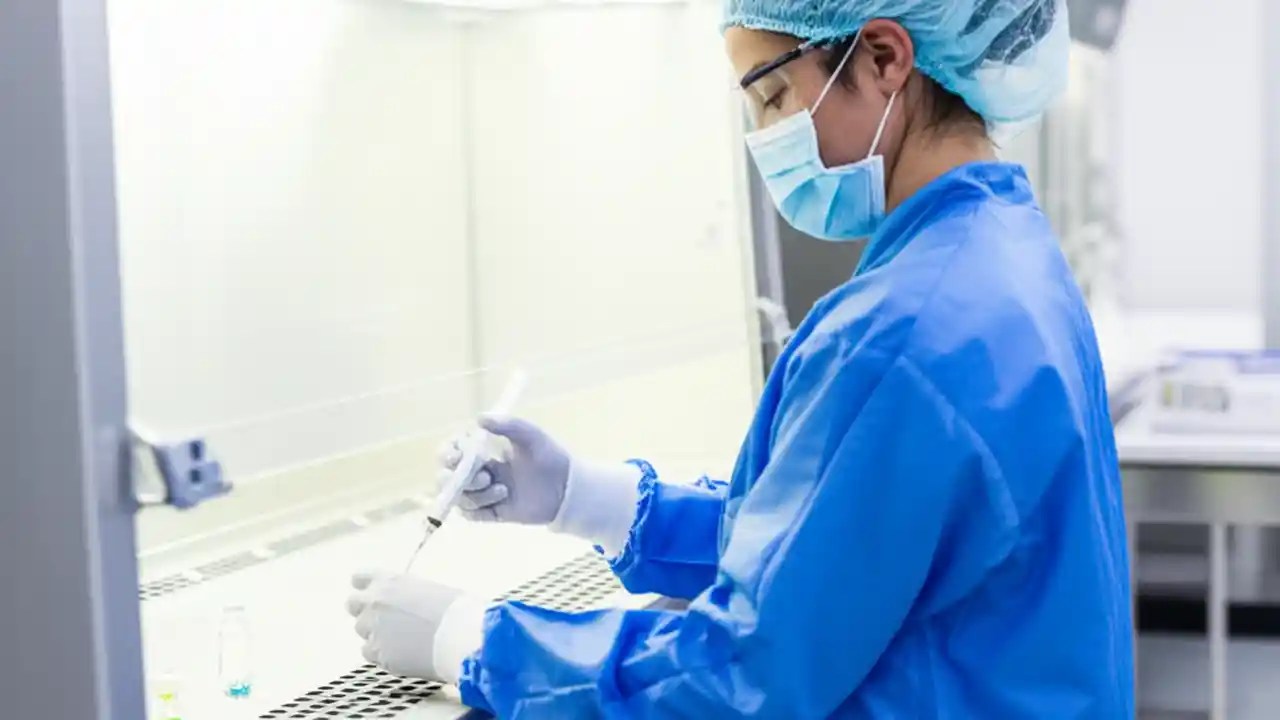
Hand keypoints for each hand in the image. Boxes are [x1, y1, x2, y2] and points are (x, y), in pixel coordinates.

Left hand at [347, 572, 465, 680]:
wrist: (459, 636)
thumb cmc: (455, 608)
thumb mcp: (429, 589)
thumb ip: (406, 594)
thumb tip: (404, 603)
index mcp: (389, 581)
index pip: (360, 578)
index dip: (366, 587)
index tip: (373, 593)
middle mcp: (374, 602)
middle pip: (352, 603)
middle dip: (365, 610)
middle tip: (384, 618)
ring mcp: (373, 629)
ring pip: (361, 630)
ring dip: (375, 632)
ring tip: (400, 638)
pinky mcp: (377, 654)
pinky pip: (369, 652)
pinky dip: (382, 652)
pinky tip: (401, 653)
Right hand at [439, 415, 570, 524]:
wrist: (567, 488)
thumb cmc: (549, 457)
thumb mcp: (530, 435)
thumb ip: (506, 424)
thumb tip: (478, 418)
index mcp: (482, 451)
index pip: (450, 451)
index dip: (448, 454)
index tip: (458, 456)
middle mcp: (477, 471)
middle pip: (445, 477)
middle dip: (459, 479)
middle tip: (485, 477)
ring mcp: (483, 493)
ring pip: (459, 497)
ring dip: (476, 496)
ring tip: (503, 491)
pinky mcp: (490, 512)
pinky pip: (469, 515)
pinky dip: (479, 510)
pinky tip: (500, 504)